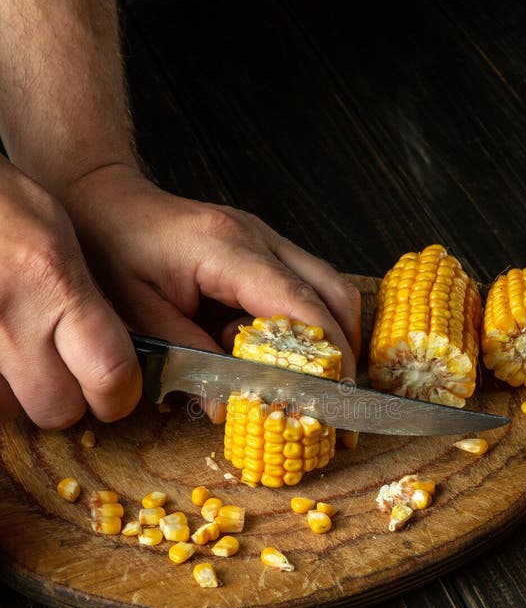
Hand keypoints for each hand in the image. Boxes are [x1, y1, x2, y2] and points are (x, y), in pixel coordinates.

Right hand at [0, 157, 140, 427]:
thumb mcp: (55, 234)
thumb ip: (85, 298)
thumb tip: (114, 354)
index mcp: (52, 281)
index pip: (110, 375)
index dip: (119, 394)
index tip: (117, 390)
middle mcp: (9, 315)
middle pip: (58, 409)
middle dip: (68, 399)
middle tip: (64, 374)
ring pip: (8, 411)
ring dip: (18, 395)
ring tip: (18, 356)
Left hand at [64, 165, 361, 384]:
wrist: (101, 199)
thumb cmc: (109, 249)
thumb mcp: (136, 313)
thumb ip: (184, 361)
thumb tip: (225, 409)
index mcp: (227, 249)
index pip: (299, 305)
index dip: (325, 356)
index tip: (335, 398)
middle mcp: (259, 237)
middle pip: (334, 293)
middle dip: (342, 352)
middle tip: (331, 401)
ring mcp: (266, 239)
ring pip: (329, 290)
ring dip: (328, 340)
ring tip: (306, 382)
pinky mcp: (263, 250)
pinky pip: (306, 289)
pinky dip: (306, 327)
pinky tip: (276, 355)